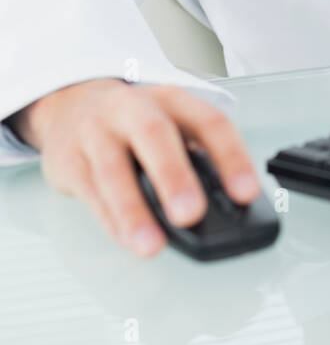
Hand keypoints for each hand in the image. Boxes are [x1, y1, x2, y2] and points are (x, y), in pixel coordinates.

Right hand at [10, 79, 260, 256]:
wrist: (72, 104)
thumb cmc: (135, 122)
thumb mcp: (171, 123)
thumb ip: (196, 158)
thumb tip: (228, 207)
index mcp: (172, 99)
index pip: (209, 122)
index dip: (231, 157)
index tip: (247, 194)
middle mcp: (134, 108)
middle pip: (155, 136)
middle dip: (174, 177)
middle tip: (191, 214)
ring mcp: (97, 132)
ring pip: (114, 170)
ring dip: (133, 210)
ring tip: (152, 245)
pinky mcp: (69, 160)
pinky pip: (91, 192)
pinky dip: (110, 220)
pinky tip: (128, 239)